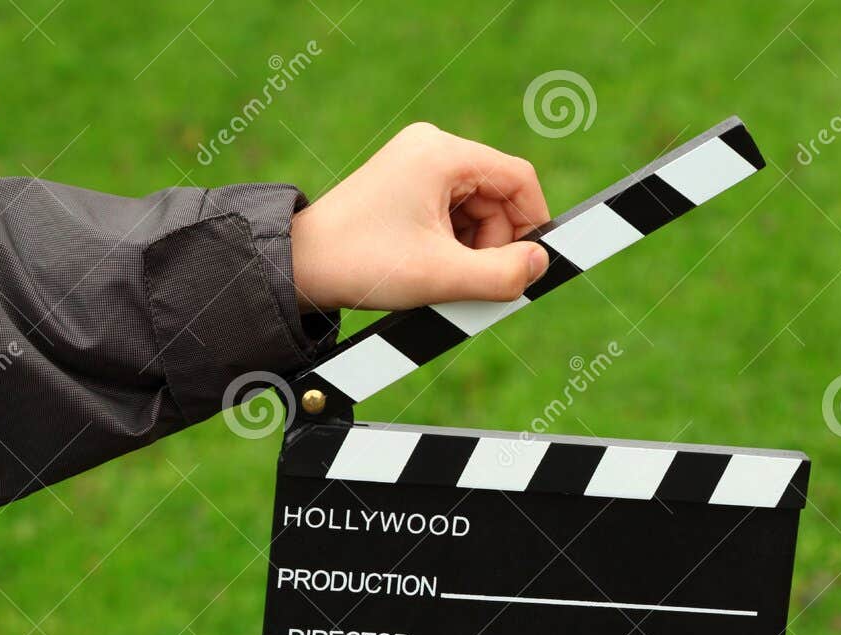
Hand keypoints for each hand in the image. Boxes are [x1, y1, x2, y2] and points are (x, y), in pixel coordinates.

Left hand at [290, 122, 551, 311]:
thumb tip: (540, 264)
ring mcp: (417, 163)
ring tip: (445, 275)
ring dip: (475, 248)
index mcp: (441, 154)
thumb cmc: (362, 263)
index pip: (519, 178)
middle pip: (499, 196)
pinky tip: (433, 265)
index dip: (535, 223)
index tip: (530, 264)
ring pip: (478, 208)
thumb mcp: (442, 276)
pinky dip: (455, 243)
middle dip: (496, 243)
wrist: (300, 266)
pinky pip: (454, 212)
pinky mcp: (407, 184)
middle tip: (473, 280)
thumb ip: (503, 274)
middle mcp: (431, 147)